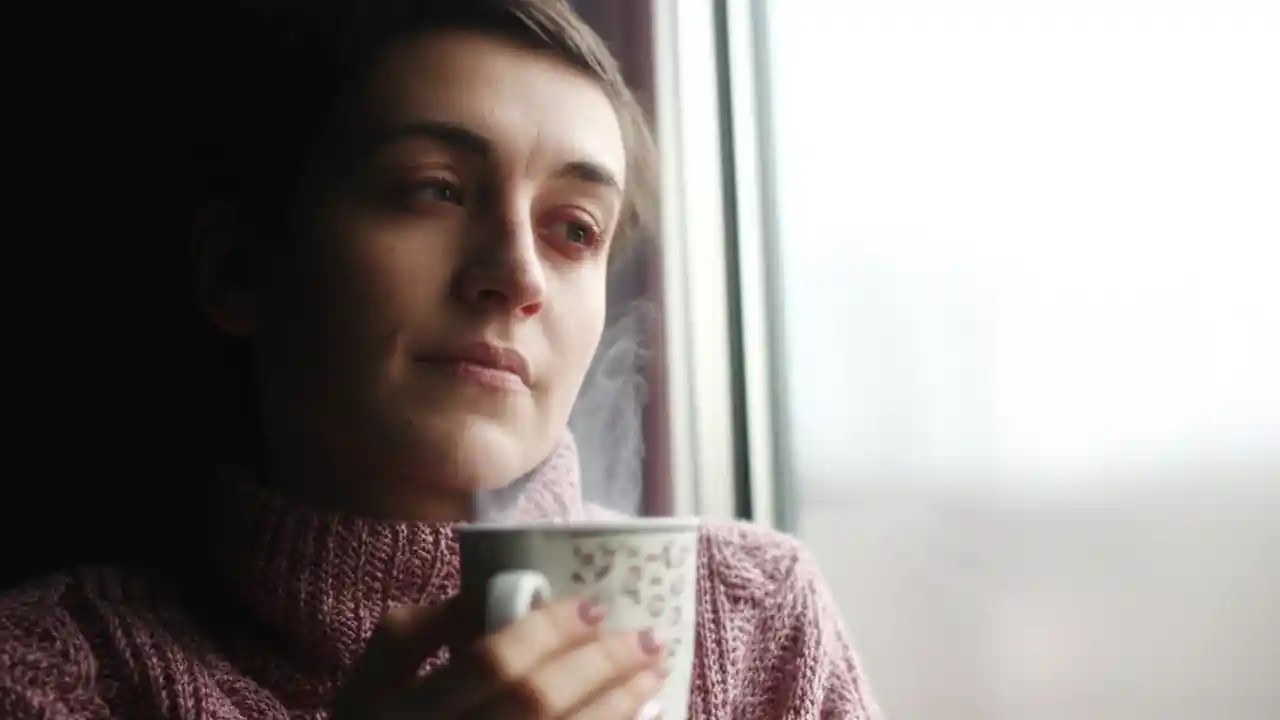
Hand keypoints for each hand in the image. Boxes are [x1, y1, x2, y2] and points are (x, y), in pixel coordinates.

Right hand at [332, 594, 667, 718]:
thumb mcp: (373, 676)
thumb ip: (422, 628)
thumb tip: (498, 589)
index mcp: (403, 710)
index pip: (491, 660)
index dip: (549, 630)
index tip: (595, 606)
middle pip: (537, 704)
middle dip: (600, 665)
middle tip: (646, 638)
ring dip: (619, 708)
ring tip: (653, 675)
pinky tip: (642, 718)